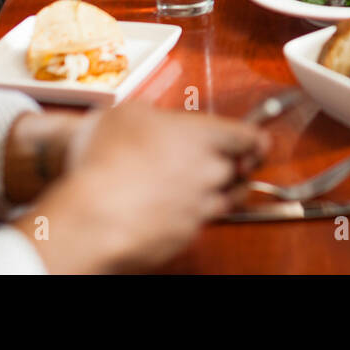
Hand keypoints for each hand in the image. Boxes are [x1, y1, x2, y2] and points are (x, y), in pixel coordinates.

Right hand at [17, 103, 267, 273]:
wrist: (93, 217)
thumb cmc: (106, 163)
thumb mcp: (127, 114)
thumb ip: (156, 114)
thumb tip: (156, 120)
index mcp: (204, 136)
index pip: (251, 138)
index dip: (255, 140)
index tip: (255, 142)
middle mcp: (211, 172)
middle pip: (239, 170)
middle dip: (230, 167)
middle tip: (209, 163)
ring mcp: (201, 207)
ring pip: (222, 200)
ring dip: (212, 194)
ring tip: (186, 188)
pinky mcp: (187, 236)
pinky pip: (196, 224)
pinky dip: (186, 218)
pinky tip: (163, 210)